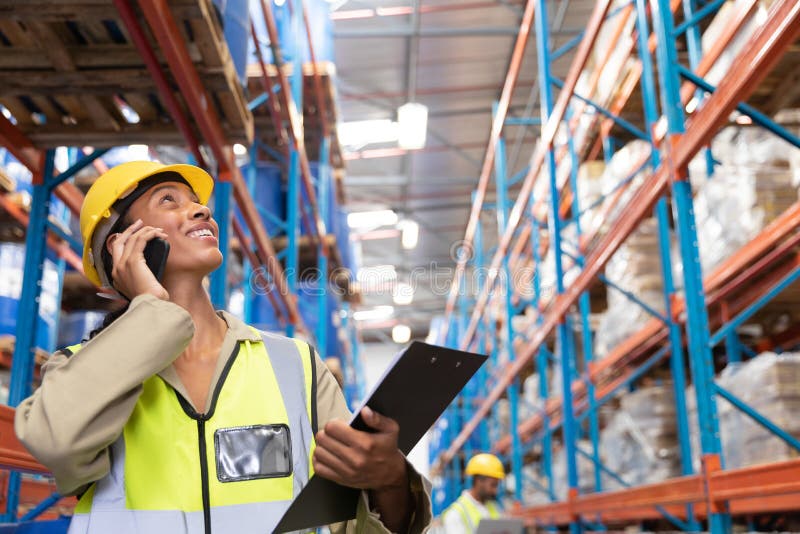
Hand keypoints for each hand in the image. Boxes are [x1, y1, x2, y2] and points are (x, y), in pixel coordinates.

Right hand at [108, 219, 169, 300]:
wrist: (151, 305)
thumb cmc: (151, 300)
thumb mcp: (143, 289)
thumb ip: (141, 279)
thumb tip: (149, 272)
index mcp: (116, 276)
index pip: (116, 252)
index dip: (125, 240)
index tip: (136, 234)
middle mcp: (116, 269)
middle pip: (118, 241)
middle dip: (129, 230)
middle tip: (141, 224)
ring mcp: (123, 264)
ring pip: (132, 239)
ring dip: (146, 231)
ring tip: (158, 231)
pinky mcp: (133, 261)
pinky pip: (140, 240)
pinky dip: (150, 234)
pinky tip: (159, 234)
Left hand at [313, 407, 411, 531]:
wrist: (390, 475)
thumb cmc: (388, 449)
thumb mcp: (391, 429)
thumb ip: (377, 418)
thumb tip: (364, 410)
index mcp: (364, 443)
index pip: (332, 428)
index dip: (334, 423)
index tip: (339, 425)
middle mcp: (354, 458)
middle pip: (323, 439)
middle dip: (326, 433)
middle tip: (334, 433)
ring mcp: (346, 471)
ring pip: (319, 453)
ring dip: (322, 446)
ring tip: (331, 444)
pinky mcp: (341, 480)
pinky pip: (319, 468)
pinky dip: (319, 460)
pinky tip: (327, 455)